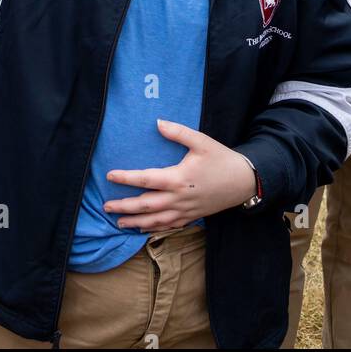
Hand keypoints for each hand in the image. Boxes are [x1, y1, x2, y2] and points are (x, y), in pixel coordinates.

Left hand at [103, 121, 256, 230]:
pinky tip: (144, 229)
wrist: (244, 182)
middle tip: (106, 207)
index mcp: (178, 178)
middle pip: (146, 205)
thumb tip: (157, 122)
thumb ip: (178, 132)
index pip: (145, 180)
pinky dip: (154, 229)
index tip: (110, 176)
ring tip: (119, 223)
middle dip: (124, 207)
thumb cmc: (221, 159)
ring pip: (156, 220)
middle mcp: (179, 198)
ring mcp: (185, 211)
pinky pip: (170, 226)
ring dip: (136, 222)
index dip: (126, 178)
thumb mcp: (201, 141)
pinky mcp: (192, 217)